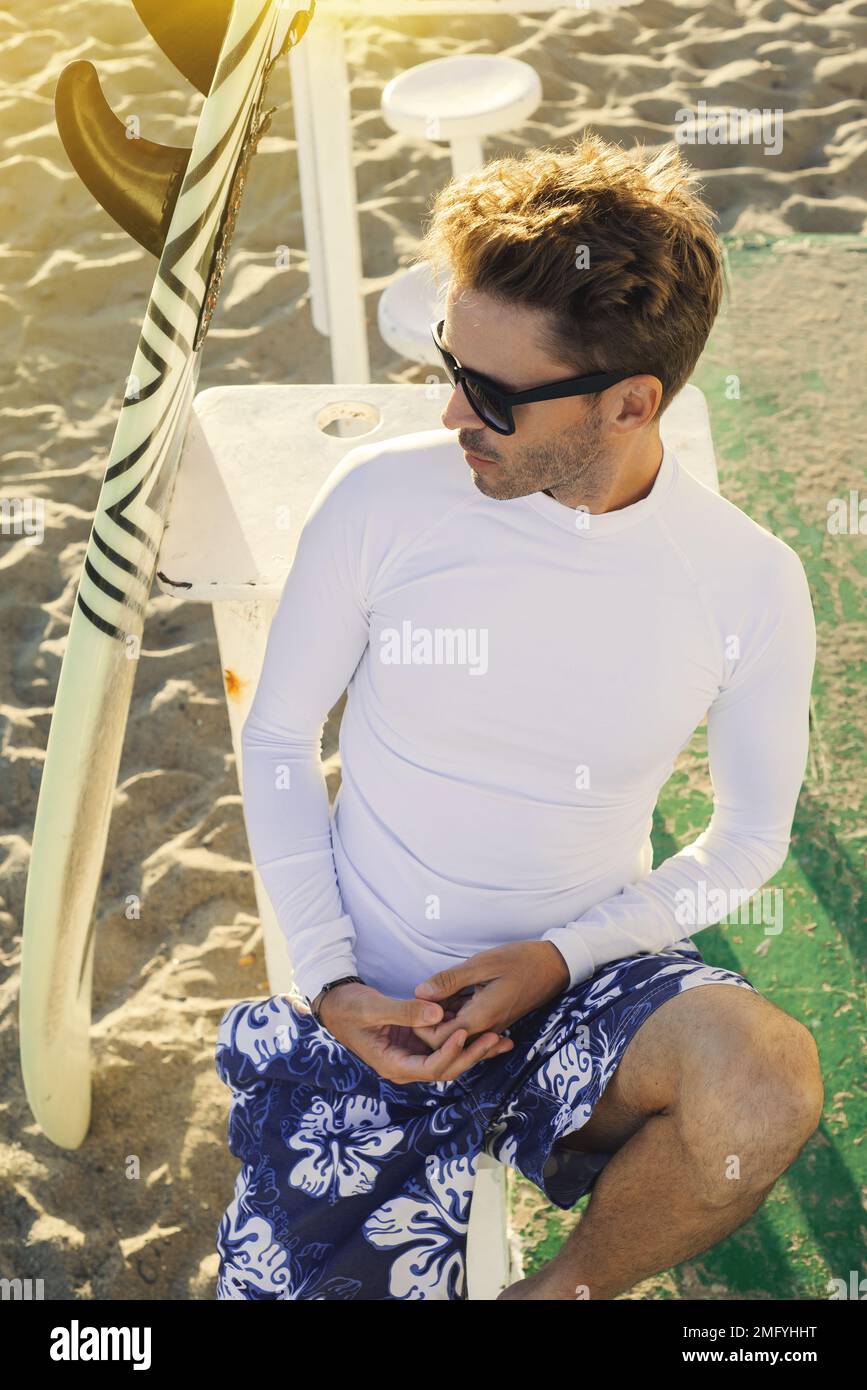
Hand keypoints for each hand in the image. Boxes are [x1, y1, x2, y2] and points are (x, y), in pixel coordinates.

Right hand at [317, 981, 512, 1083]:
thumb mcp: (373, 1008)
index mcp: (393, 1064)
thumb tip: (436, 1014)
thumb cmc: (349, 1008)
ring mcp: (413, 1055)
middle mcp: (406, 1065)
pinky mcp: (417, 1043)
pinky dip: (464, 1038)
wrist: (336, 1004)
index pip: (431, 1068)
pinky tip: (485, 1028)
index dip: (451, 1053)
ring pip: (450, 1059)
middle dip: (473, 1055)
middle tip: (497, 1037)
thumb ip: (404, 1012)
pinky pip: (445, 1044)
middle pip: (447, 1068)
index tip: (466, 1031)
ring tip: (503, 1037)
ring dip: (474, 1049)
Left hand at [411, 942, 570, 1051]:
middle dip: (431, 1020)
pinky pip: (469, 1024)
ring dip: (444, 1013)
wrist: (554, 966)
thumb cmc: (520, 960)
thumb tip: (420, 993)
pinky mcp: (495, 1021)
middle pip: (446, 1040)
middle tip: (426, 992)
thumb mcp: (482, 964)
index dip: (422, 1024)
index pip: (439, 1040)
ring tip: (441, 987)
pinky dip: (457, 1010)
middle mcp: (485, 1030)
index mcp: (480, 1018)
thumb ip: (450, 980)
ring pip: (457, 1032)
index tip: (416, 1000)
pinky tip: (456, 990)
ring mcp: (491, 1027)